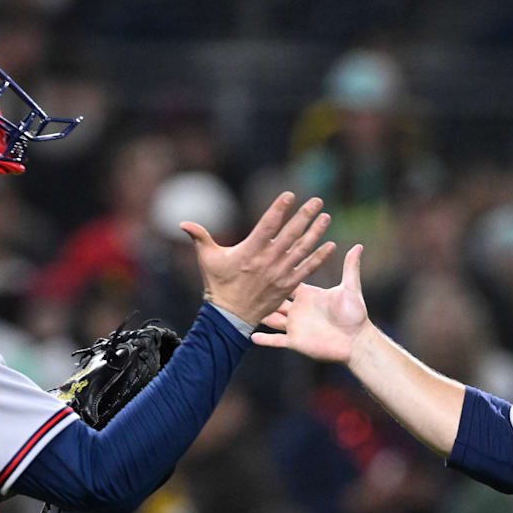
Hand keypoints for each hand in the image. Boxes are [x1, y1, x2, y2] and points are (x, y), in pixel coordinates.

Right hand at [180, 192, 334, 326]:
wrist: (230, 317)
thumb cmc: (217, 285)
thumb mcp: (207, 259)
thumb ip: (200, 237)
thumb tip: (182, 223)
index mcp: (249, 251)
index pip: (268, 225)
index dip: (279, 209)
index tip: (289, 195)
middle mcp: (267, 260)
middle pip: (290, 234)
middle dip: (305, 216)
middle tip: (317, 201)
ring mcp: (280, 274)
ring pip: (302, 249)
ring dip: (316, 232)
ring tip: (326, 217)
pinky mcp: (287, 286)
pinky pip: (306, 269)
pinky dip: (319, 258)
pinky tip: (330, 246)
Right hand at [252, 244, 369, 364]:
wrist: (357, 341)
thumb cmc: (355, 314)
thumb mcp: (350, 288)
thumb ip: (350, 267)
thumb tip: (358, 245)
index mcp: (308, 294)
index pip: (287, 279)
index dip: (275, 271)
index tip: (261, 259)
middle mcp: (298, 309)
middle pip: (274, 297)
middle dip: (261, 291)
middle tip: (244, 281)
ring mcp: (295, 326)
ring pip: (270, 318)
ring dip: (258, 313)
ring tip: (240, 307)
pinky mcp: (295, 342)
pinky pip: (275, 341)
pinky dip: (263, 339)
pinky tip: (249, 336)